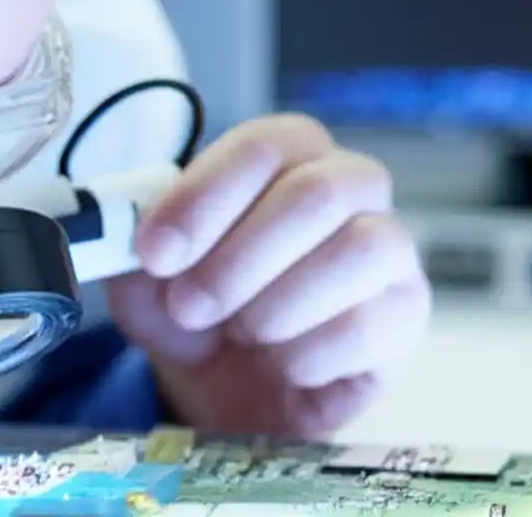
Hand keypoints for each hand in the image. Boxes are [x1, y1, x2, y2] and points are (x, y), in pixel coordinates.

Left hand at [107, 114, 430, 437]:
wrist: (226, 384)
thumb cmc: (194, 307)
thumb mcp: (145, 277)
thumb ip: (130, 248)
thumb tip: (127, 239)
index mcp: (284, 155)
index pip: (262, 145)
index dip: (204, 196)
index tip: (156, 251)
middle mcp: (349, 188)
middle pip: (318, 194)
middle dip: (238, 259)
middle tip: (190, 305)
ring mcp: (388, 253)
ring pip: (358, 252)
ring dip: (274, 305)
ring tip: (238, 333)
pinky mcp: (404, 320)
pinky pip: (368, 327)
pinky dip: (305, 354)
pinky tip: (279, 363)